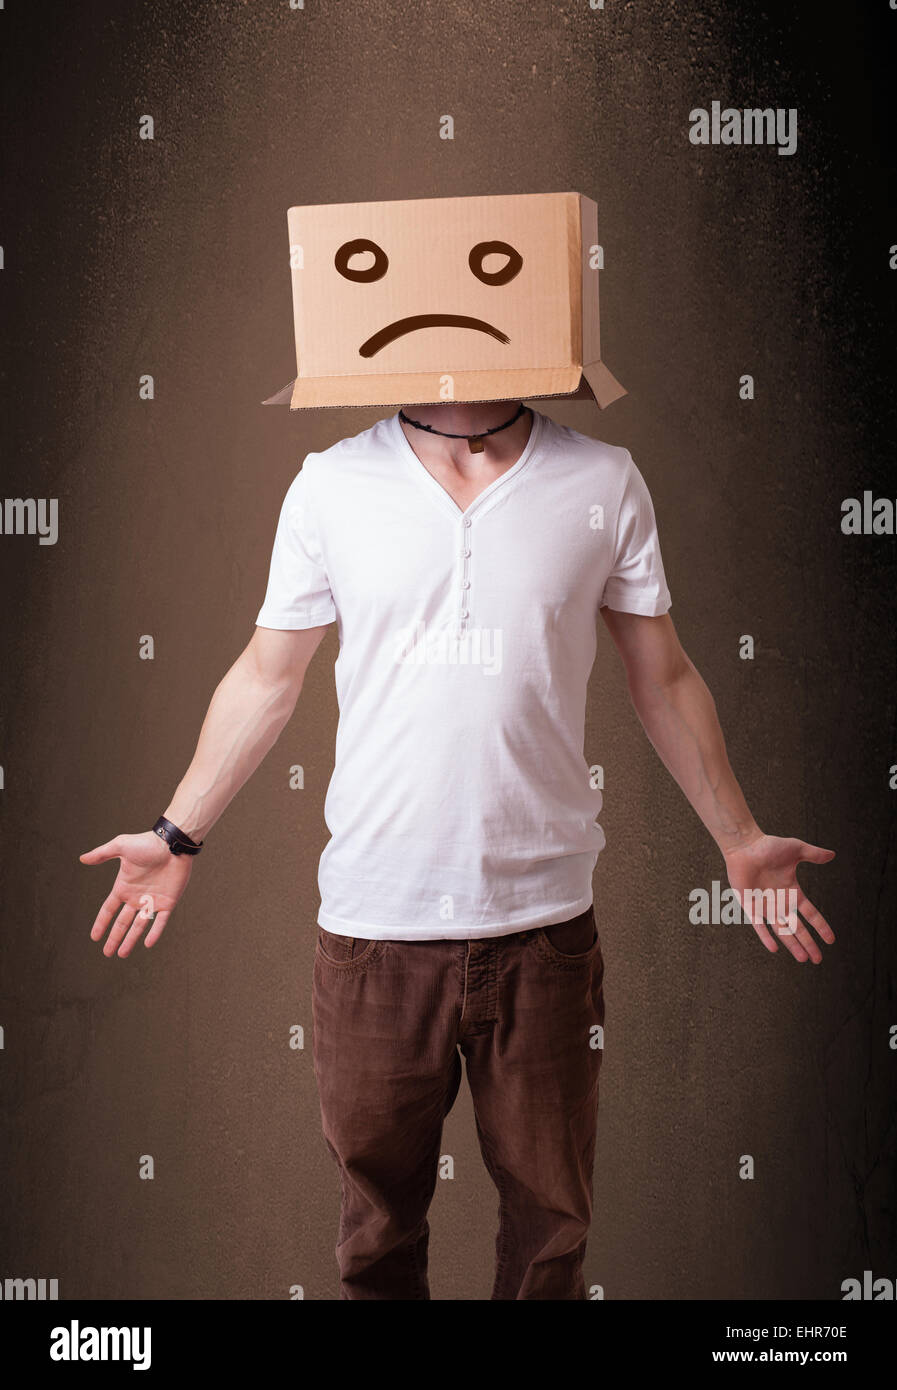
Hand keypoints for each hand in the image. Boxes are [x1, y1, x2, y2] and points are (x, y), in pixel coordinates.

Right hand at [79, 831, 194, 956]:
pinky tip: (147, 944)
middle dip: (114, 938)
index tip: (94, 937)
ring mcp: (152, 901)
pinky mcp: (168, 902)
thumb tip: (82, 858)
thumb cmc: (147, 843)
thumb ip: (102, 854)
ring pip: (139, 926)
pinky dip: (155, 933)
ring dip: (130, 940)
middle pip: (122, 922)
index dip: (101, 923)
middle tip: (107, 953)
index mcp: (124, 887)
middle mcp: (136, 897)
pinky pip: (160, 921)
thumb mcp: (121, 846)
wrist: (173, 843)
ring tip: (122, 954)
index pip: (108, 909)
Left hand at [724, 833, 834, 963]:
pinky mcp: (750, 906)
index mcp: (792, 892)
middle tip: (817, 960)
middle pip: (797, 928)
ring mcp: (765, 906)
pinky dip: (766, 936)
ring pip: (781, 930)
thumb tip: (832, 854)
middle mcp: (780, 902)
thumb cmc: (768, 846)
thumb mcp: (796, 849)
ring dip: (792, 944)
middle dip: (808, 943)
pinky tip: (774, 947)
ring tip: (803, 958)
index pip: (810, 914)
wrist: (744, 845)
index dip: (821, 926)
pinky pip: (758, 924)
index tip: (831, 940)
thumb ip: (813, 854)